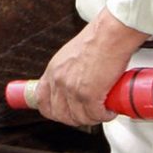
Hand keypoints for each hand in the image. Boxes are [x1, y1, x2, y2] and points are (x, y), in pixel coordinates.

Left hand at [32, 9, 147, 126]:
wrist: (110, 34)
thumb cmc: (97, 39)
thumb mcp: (71, 54)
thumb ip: (68, 69)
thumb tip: (76, 82)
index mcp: (53, 70)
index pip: (41, 100)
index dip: (53, 111)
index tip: (63, 113)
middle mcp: (59, 81)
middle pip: (60, 114)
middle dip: (76, 118)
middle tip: (89, 113)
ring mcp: (73, 89)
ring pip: (79, 118)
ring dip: (93, 118)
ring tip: (102, 110)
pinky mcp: (89, 95)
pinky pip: (95, 115)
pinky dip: (105, 115)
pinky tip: (110, 110)